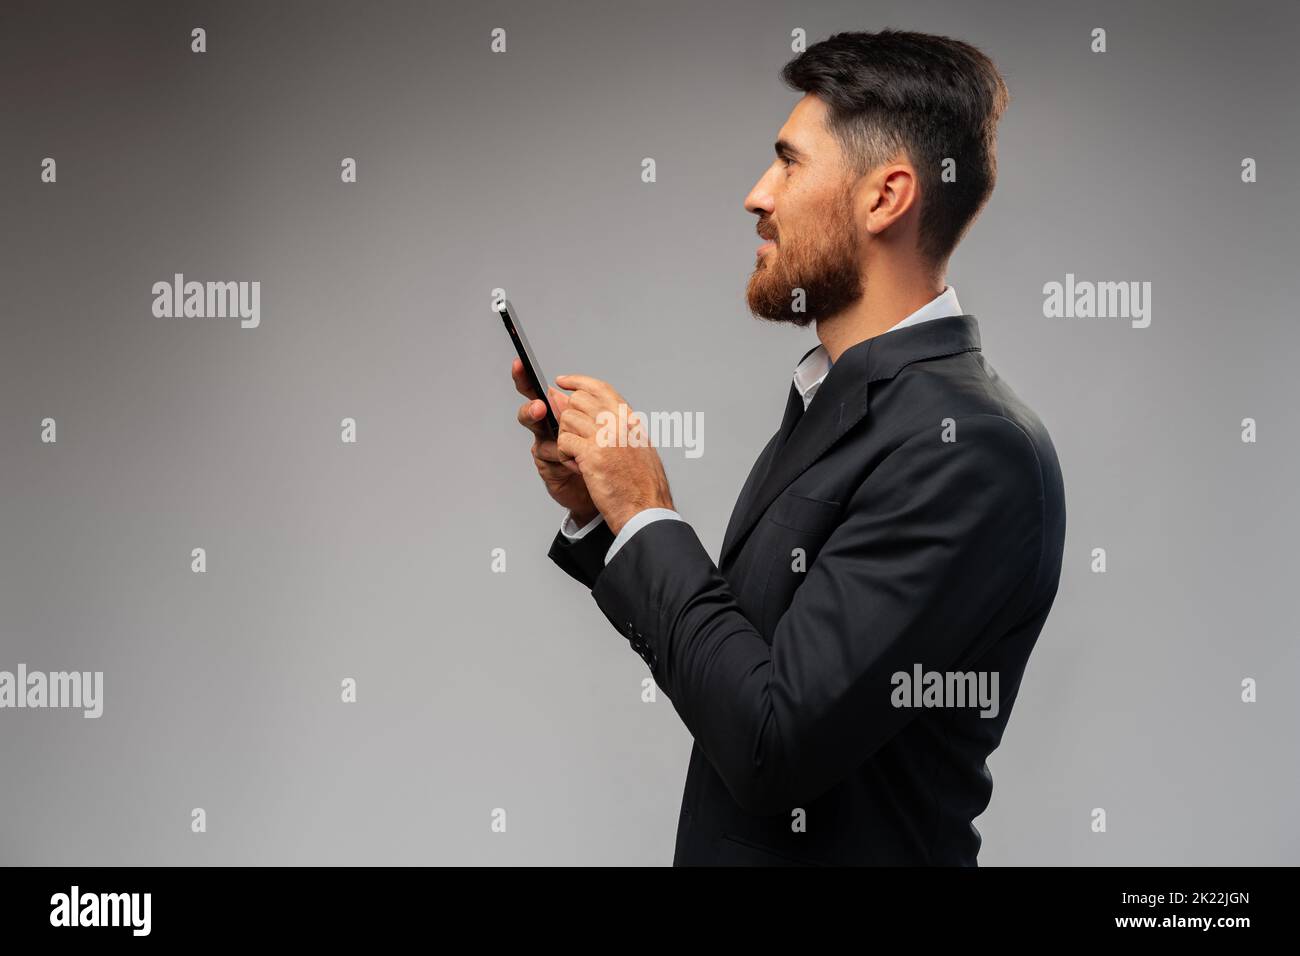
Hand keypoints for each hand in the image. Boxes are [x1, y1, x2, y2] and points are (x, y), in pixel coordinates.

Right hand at [512, 358, 597, 524]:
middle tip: (540, 408)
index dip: (525, 377)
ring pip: (542, 441)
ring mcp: (545, 448)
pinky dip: (566, 462)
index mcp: (557, 410)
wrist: (606, 483)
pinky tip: (578, 465)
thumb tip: (567, 388)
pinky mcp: (548, 469)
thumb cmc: (601, 450)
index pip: (537, 390)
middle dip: (532, 409)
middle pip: (530, 413)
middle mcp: (546, 427)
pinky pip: (553, 462)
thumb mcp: (598, 422)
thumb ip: (584, 404)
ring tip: (571, 449)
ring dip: (559, 444)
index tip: (519, 363)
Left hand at [552, 373, 674, 535]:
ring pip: (567, 419)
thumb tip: (585, 408)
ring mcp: (606, 436)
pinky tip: (577, 468)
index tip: (563, 382)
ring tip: (579, 458)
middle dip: (567, 416)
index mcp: (630, 419)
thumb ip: (609, 425)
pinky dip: (565, 456)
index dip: (577, 381)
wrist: (646, 510)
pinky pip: (563, 442)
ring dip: (566, 439)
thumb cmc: (640, 485)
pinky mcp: (593, 454)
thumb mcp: (634, 447)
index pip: (600, 388)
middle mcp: (619, 422)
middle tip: (573, 438)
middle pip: (578, 400)